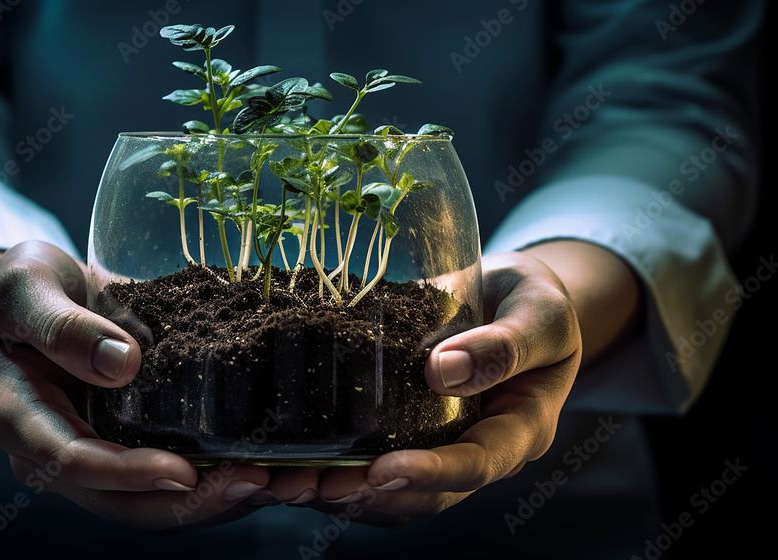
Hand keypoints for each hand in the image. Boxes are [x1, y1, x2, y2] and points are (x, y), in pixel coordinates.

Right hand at [0, 240, 269, 530]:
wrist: (26, 299)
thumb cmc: (18, 291)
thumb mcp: (24, 289)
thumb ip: (63, 325)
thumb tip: (121, 363)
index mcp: (19, 419)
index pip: (74, 462)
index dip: (130, 473)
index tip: (186, 471)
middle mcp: (52, 455)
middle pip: (122, 502)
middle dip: (191, 504)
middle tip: (258, 482)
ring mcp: (91, 458)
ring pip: (151, 505)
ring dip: (214, 504)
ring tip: (278, 483)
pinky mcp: (124, 449)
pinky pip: (168, 483)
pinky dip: (215, 484)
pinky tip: (265, 470)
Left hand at [267, 249, 589, 522]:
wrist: (517, 301)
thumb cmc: (537, 305)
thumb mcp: (539, 315)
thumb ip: (504, 344)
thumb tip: (442, 371)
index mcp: (520, 431)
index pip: (476, 465)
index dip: (429, 474)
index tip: (381, 470)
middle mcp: (477, 451)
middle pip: (423, 496)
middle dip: (364, 496)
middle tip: (309, 487)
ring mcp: (441, 447)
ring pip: (390, 491)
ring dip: (336, 492)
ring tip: (282, 483)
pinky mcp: (409, 432)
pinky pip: (371, 464)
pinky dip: (330, 467)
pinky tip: (285, 459)